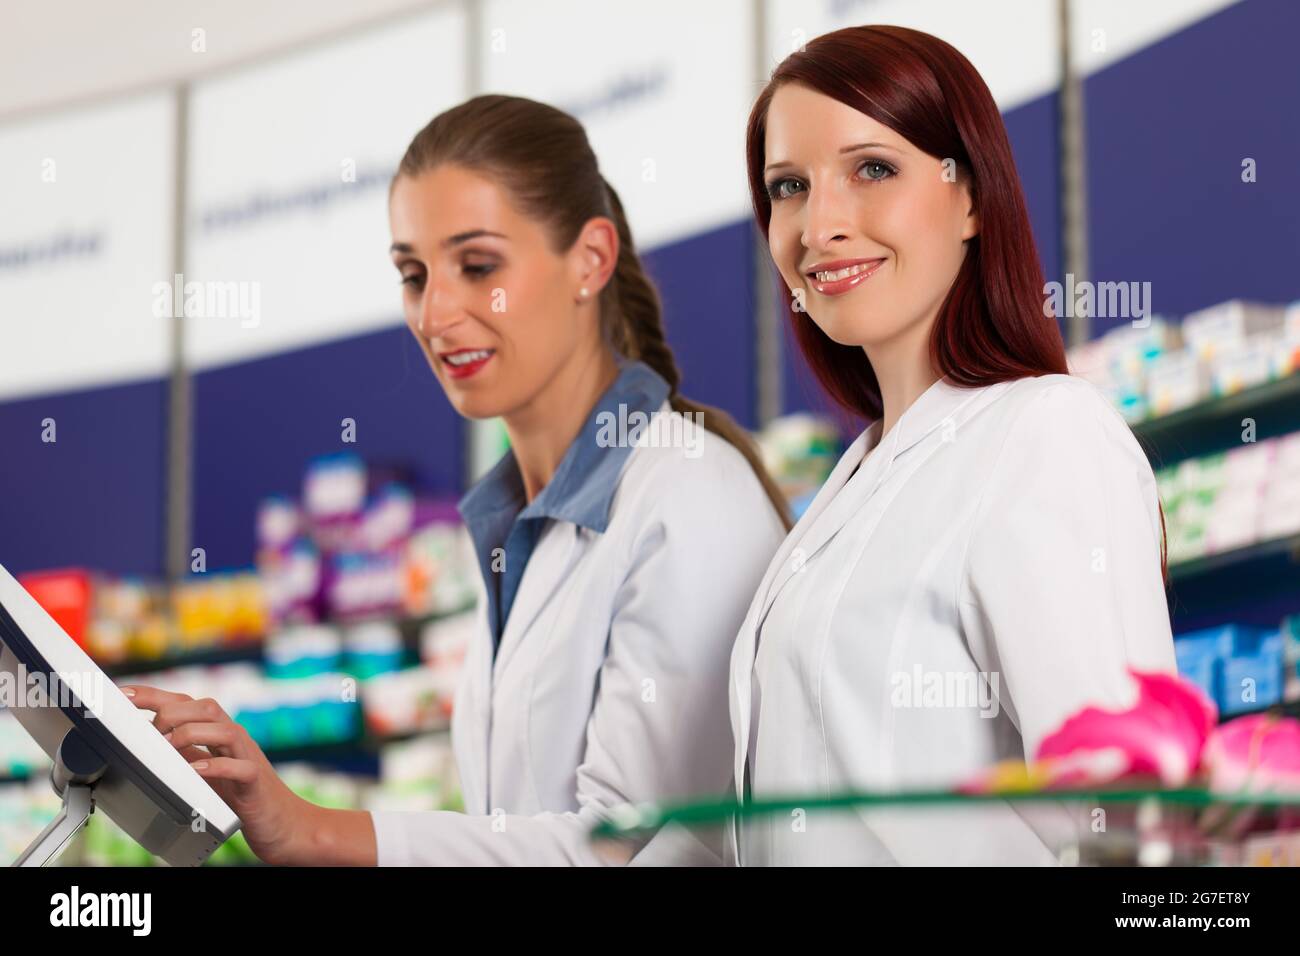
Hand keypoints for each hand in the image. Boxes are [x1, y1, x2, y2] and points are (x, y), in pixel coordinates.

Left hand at [120, 683, 317, 864]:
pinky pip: (239, 767)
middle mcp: (235, 739)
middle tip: (149, 737)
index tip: (124, 694)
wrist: (283, 821)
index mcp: (218, 733)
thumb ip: (184, 752)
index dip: (155, 695)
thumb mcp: (205, 769)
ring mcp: (248, 757)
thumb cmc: (239, 795)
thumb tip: (146, 742)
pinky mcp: (255, 782)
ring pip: (225, 729)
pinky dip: (216, 766)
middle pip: (206, 707)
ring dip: (191, 734)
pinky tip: (196, 771)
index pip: (186, 703)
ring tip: (168, 749)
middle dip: (171, 715)